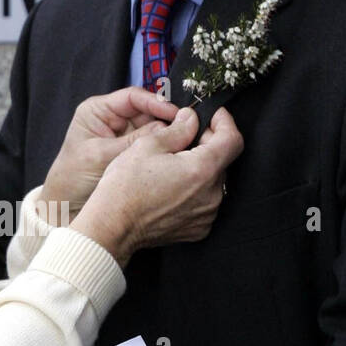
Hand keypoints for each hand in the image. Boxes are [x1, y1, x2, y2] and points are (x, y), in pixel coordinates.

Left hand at [39, 86, 180, 220]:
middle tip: (187, 130)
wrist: (65, 206)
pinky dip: (164, 150)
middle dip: (166, 121)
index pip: (133, 98)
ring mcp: (124, 137)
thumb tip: (166, 129)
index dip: (156, 103)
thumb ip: (132, 142)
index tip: (175, 113)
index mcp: (98, 111)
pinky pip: (152, 147)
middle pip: (148, 112)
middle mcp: (114, 120)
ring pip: (154, 130)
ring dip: (167, 136)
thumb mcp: (101, 156)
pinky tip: (176, 154)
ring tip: (185, 142)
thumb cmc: (72, 178)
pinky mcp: (132, 155)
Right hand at [70, 105, 243, 265]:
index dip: (224, 122)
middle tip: (182, 138)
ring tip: (172, 166)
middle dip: (206, 144)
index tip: (212, 116)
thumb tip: (191, 119)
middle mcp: (211, 195)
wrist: (112, 227)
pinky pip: (205, 202)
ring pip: (213, 181)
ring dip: (200, 168)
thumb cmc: (125, 188)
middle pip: (222, 160)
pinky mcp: (198, 228)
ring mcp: (206, 215)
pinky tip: (171, 188)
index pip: (232, 139)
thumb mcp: (148, 146)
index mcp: (202, 170)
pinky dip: (194, 191)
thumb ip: (178, 129)